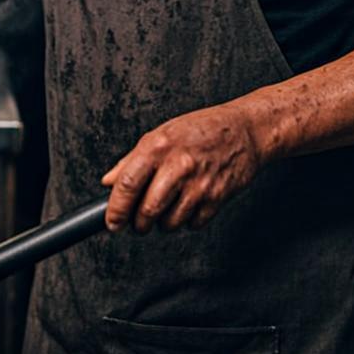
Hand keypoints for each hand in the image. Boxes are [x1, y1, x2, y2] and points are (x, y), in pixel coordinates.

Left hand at [101, 103, 262, 233]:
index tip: (112, 222)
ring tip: (168, 208)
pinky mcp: (217, 198)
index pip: (128, 184)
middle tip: (139, 222)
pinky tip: (190, 203)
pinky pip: (193, 224)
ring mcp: (199, 183)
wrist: (245, 130)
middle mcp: (178, 165)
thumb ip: (132, 160)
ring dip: (164, 223)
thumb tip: (108, 182)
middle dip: (139, 224)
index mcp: (158, 146)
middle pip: (147, 210)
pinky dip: (188, 221)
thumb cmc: (202, 129)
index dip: (116, 209)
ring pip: (170, 222)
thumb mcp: (162, 134)